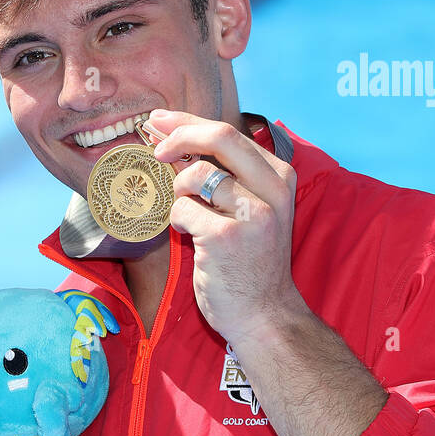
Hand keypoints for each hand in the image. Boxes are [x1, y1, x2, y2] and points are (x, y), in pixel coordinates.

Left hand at [149, 109, 309, 344]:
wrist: (264, 314)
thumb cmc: (249, 262)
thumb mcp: (251, 209)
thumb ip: (224, 175)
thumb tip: (174, 139)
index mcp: (278, 177)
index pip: (230, 132)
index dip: (188, 122)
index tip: (160, 121)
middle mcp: (272, 189)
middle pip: (219, 137)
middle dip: (179, 134)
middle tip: (155, 148)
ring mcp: (252, 212)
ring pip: (196, 174)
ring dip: (178, 191)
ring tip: (188, 215)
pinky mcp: (226, 236)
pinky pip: (182, 209)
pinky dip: (177, 220)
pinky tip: (190, 235)